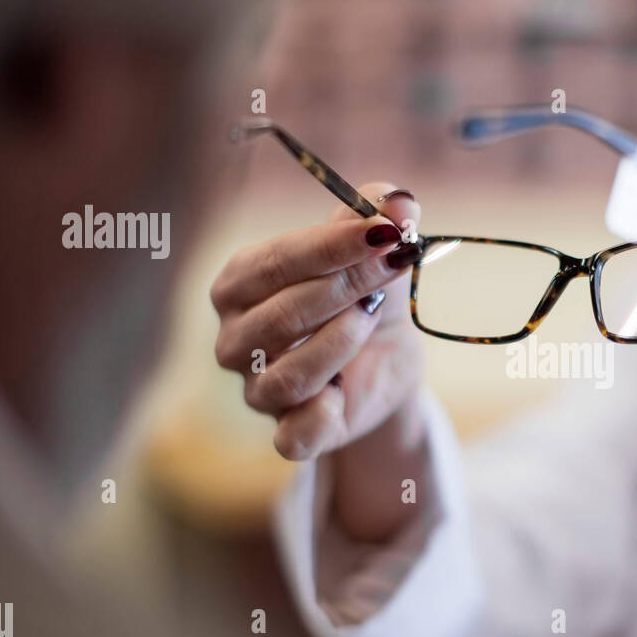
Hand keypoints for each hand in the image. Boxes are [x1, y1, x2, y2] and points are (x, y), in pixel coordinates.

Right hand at [211, 184, 424, 460]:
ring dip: (339, 344)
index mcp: (239, 285)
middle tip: (392, 267)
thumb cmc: (363, 295)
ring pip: (287, 378)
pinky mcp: (289, 434)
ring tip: (370, 318)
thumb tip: (400, 200)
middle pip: (281, 316)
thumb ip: (379, 216)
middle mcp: (236, 340)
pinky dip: (321, 417)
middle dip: (346, 287)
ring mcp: (257, 390)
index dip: (331, 246)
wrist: (386, 360)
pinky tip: (344, 393)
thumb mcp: (373, 250)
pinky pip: (292, 437)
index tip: (385, 232)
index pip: (273, 262)